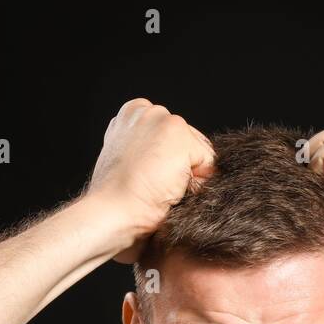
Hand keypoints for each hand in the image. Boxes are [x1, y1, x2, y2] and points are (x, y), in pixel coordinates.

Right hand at [85, 98, 216, 263]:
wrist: (114, 212)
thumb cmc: (120, 200)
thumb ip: (152, 152)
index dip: (169, 165)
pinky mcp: (176, 131)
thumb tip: (178, 162)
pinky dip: (196, 182)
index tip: (146, 178)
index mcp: (130, 115)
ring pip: (199, 151)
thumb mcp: (132, 166)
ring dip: (188, 175)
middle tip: (154, 185)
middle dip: (180, 167)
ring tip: (160, 186)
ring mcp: (160, 118)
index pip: (173, 139)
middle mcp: (145, 110)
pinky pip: (208, 161)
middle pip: (190, 142)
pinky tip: (170, 186)